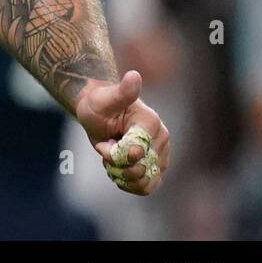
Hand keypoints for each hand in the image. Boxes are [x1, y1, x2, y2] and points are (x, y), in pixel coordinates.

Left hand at [74, 69, 169, 194]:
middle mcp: (161, 140)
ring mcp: (161, 155)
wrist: (99, 114)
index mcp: (151, 122)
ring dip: (122, 175)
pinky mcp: (157, 168)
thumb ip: (122, 92)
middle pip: (140, 168)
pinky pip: (147, 187)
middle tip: (108, 148)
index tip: (106, 142)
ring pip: (144, 181)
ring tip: (112, 158)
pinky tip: (117, 170)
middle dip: (117, 164)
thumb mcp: (105, 98)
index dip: (115, 152)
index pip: (136, 151)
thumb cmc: (100, 104)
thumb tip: (134, 75)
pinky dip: (128, 184)